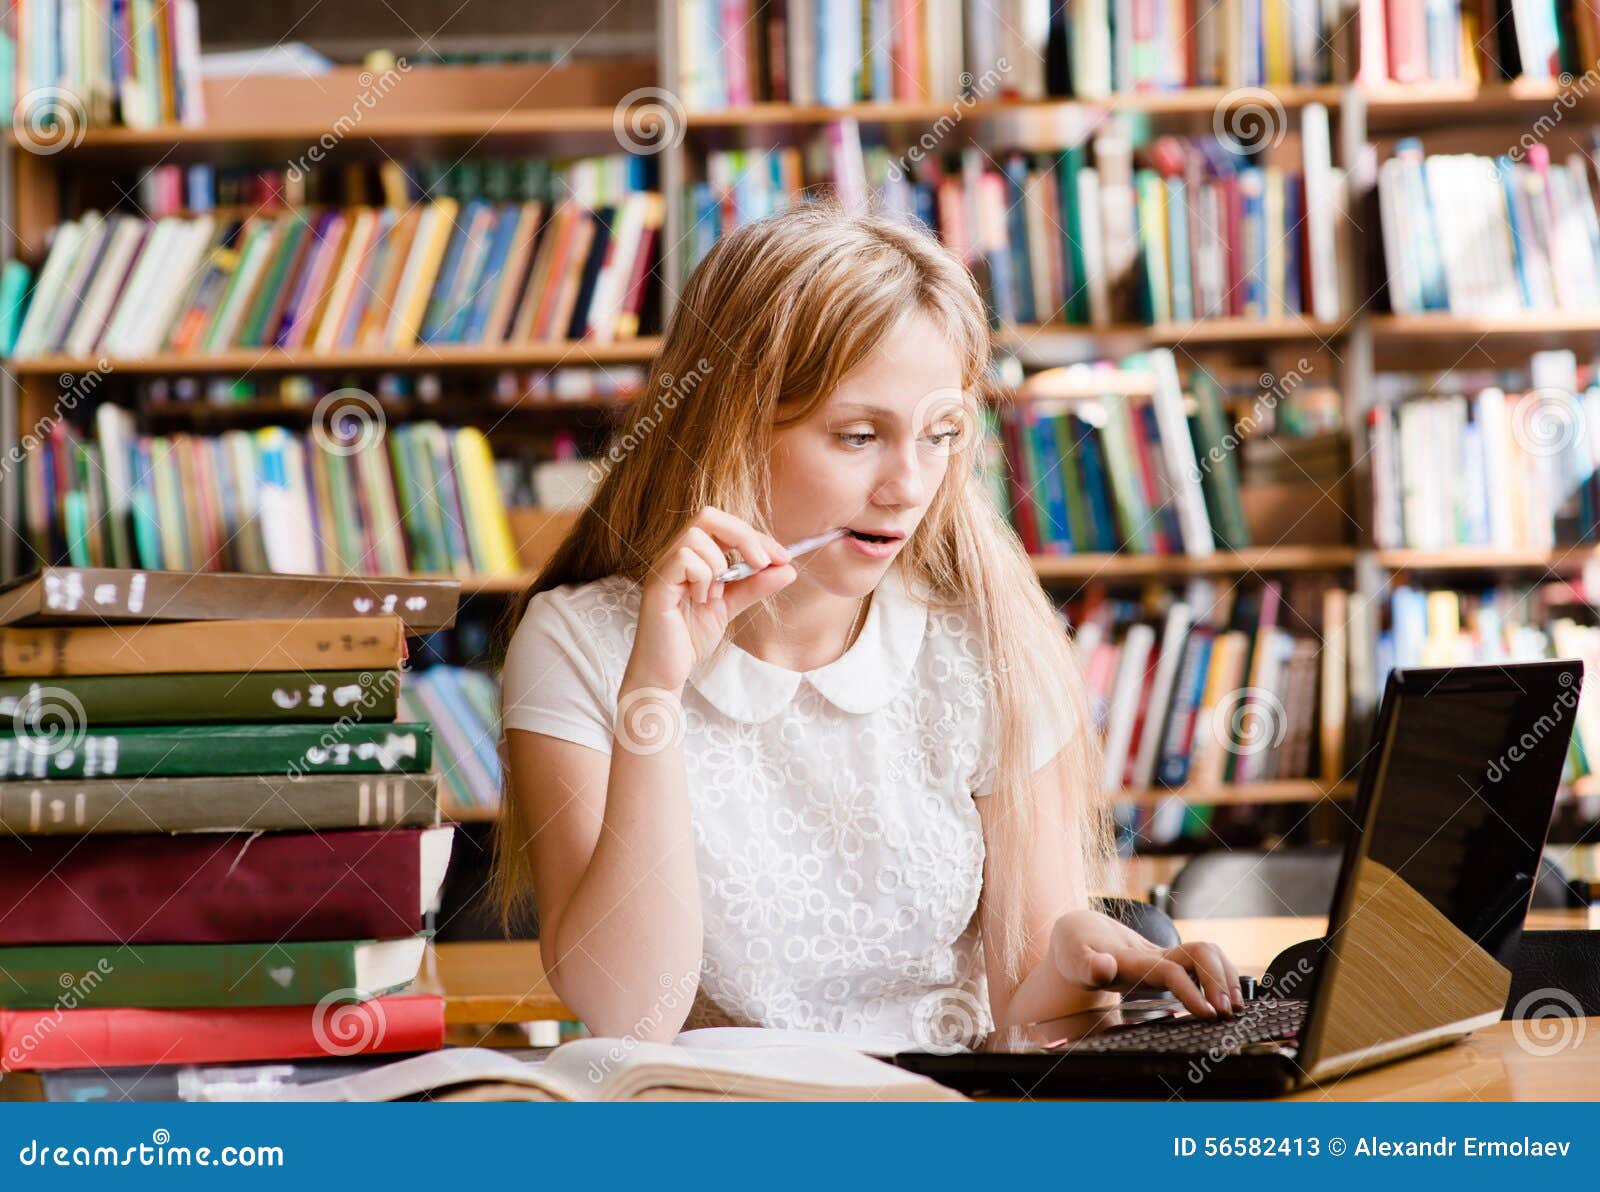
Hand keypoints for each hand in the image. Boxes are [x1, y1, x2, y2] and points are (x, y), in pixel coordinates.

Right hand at [627, 506, 796, 691]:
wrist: (665, 672)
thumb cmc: (690, 638)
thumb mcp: (731, 606)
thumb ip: (755, 586)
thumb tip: (788, 569)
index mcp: (693, 556)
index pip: (724, 525)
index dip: (756, 536)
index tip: (782, 557)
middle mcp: (675, 555)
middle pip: (709, 516)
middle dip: (744, 536)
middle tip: (764, 562)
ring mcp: (663, 568)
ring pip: (696, 536)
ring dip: (718, 564)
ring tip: (716, 594)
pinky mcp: (657, 585)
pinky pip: (684, 559)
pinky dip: (702, 578)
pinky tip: (700, 600)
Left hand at [1049, 908, 1241, 1018]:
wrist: (1081, 932)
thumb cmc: (1078, 949)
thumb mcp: (1076, 960)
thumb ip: (1089, 966)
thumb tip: (1104, 966)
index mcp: (1135, 958)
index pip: (1173, 971)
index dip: (1192, 991)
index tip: (1209, 1013)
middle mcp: (1156, 954)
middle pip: (1201, 953)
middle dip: (1220, 979)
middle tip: (1228, 1013)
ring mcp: (1166, 956)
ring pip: (1208, 954)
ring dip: (1226, 977)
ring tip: (1235, 1008)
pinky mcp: (1171, 962)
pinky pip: (1205, 962)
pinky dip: (1222, 977)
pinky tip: (1229, 998)